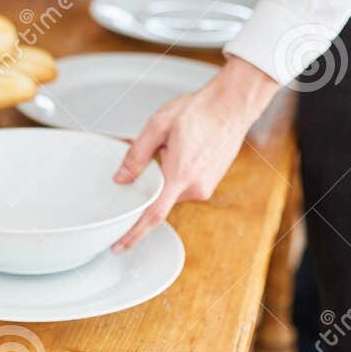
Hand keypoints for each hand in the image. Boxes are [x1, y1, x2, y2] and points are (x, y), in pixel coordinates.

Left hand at [110, 58, 279, 250]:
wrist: (231, 106)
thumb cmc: (199, 111)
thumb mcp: (158, 126)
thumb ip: (136, 156)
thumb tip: (121, 179)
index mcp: (180, 175)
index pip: (152, 215)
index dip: (133, 233)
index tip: (119, 246)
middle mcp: (196, 188)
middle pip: (159, 198)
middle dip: (147, 184)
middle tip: (146, 155)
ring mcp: (205, 187)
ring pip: (171, 190)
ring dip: (162, 176)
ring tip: (166, 146)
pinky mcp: (210, 183)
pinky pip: (183, 185)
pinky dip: (174, 173)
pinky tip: (177, 150)